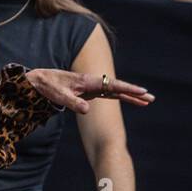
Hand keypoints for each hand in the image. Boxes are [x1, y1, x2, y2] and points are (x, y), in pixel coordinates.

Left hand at [27, 68, 154, 112]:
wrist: (40, 80)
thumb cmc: (48, 86)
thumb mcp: (58, 96)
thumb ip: (72, 102)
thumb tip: (86, 110)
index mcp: (88, 81)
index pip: (112, 85)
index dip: (127, 89)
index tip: (141, 91)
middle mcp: (93, 82)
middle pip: (118, 87)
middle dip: (134, 93)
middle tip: (151, 98)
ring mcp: (92, 87)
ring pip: (116, 91)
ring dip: (130, 96)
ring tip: (146, 101)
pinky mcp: (90, 91)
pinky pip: (109, 95)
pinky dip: (120, 97)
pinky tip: (130, 100)